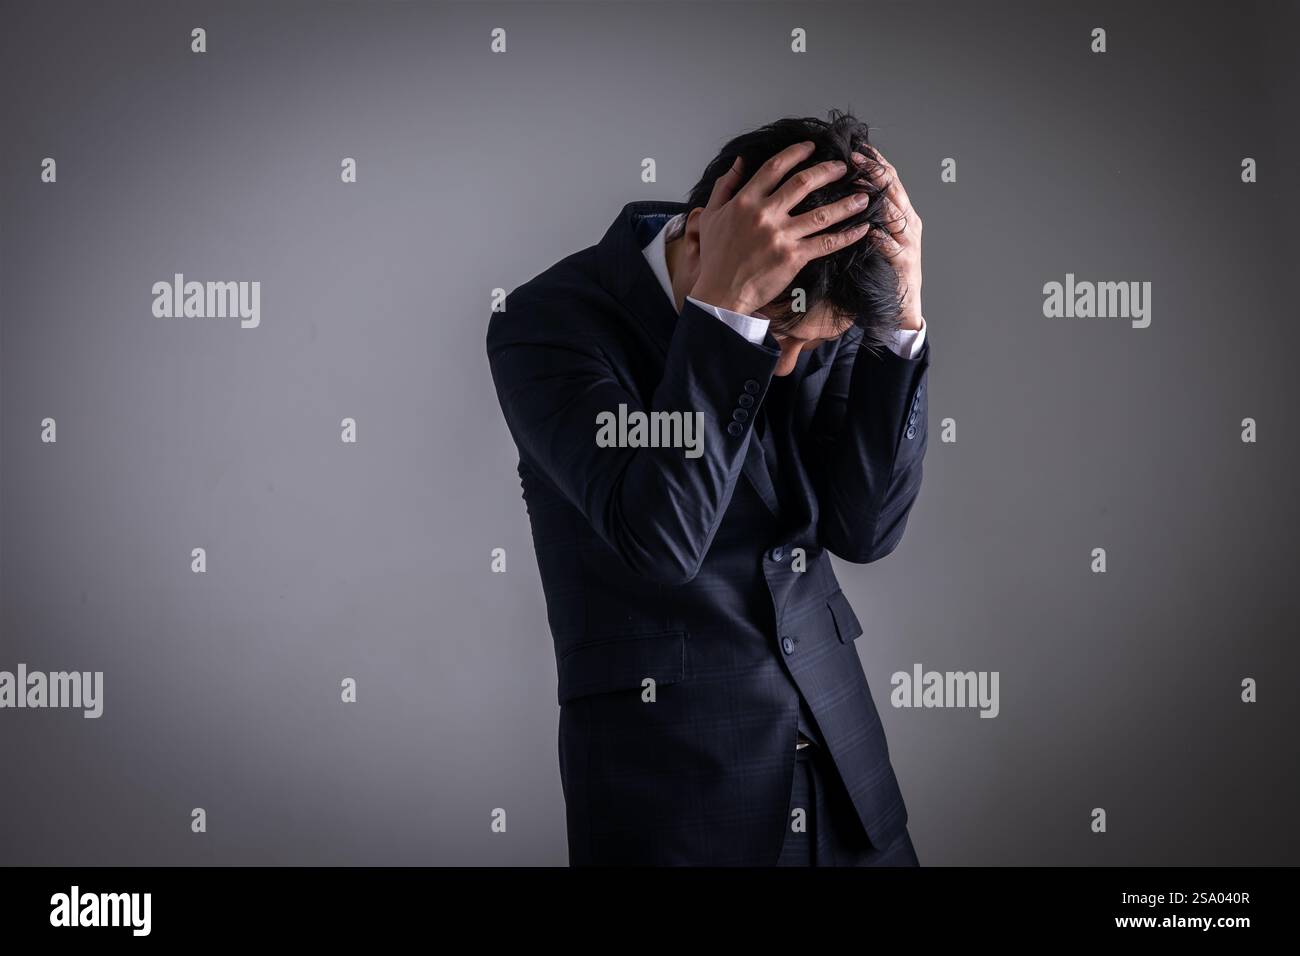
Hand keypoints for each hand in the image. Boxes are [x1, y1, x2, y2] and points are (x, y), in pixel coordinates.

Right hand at [688, 141, 870, 316]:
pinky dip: (847, 236)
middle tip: (842, 167)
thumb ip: (725, 185)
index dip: (795, 153)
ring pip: (822, 213)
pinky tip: (862, 229)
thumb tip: (740, 161)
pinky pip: (826, 243)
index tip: (810, 147)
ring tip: (863, 196)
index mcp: (745, 201)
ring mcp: (781, 236)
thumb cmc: (715, 257)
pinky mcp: (793, 257)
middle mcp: (765, 215)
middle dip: (827, 171)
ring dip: (846, 203)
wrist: (721, 293)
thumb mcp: (711, 216)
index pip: (774, 167)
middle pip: (803, 183)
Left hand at [855, 147, 922, 329]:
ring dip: (878, 198)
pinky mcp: (905, 263)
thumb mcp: (873, 238)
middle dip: (874, 171)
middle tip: (853, 156)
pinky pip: (891, 248)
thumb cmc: (882, 271)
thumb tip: (841, 194)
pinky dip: (880, 238)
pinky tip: (868, 231)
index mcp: (901, 214)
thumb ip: (865, 217)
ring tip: (859, 185)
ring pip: (896, 214)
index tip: (856, 146)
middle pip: (893, 190)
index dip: (874, 162)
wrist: (900, 307)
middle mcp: (909, 223)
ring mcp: (909, 242)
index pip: (888, 180)